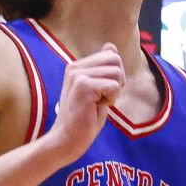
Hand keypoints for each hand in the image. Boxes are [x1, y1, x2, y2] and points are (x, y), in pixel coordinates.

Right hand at [46, 45, 124, 161]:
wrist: (67, 139)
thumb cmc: (84, 118)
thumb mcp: (98, 89)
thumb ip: (103, 69)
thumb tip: (111, 45)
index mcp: (77, 66)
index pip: (111, 55)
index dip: (115, 75)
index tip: (102, 91)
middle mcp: (75, 67)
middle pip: (115, 59)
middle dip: (118, 80)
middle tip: (103, 97)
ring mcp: (78, 75)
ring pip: (117, 72)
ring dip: (114, 91)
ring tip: (98, 103)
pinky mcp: (83, 86)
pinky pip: (114, 85)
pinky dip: (112, 99)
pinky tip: (96, 108)